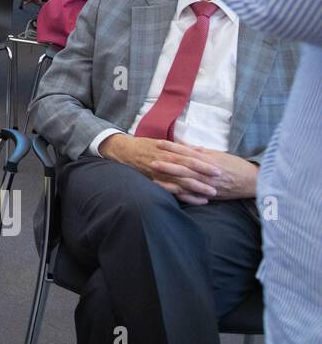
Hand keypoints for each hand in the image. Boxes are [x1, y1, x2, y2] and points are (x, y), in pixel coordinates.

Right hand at [101, 135, 220, 203]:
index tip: (218, 169)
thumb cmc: (145, 146)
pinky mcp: (155, 182)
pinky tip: (196, 200)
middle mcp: (165, 162)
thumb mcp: (163, 143)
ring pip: (181, 182)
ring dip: (197, 189)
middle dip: (204, 177)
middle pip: (188, 171)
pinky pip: (171, 191)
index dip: (204, 164)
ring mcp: (159, 173)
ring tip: (211, 194)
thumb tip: (199, 149)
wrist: (124, 150)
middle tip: (219, 183)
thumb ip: (181, 147)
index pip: (190, 158)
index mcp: (169, 151)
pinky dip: (184, 196)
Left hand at [156, 145, 257, 200]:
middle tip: (151, 160)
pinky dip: (180, 195)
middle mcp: (207, 173)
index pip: (187, 152)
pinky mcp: (209, 196)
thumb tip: (183, 144)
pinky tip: (168, 193)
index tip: (159, 143)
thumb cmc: (235, 166)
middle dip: (167, 164)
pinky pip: (193, 196)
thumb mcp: (219, 155)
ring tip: (154, 177)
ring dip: (170, 180)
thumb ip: (200, 150)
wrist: (253, 182)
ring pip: (186, 182)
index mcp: (209, 160)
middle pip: (184, 167)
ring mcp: (208, 185)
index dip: (173, 147)